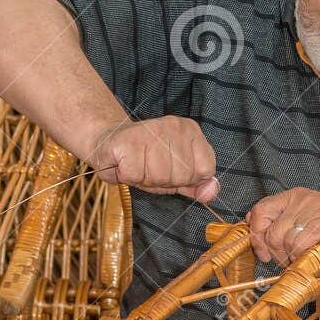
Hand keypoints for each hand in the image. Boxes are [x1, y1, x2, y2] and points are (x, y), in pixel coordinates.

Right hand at [87, 117, 218, 201]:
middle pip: (182, 176)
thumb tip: (211, 192)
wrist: (109, 143)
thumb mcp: (177, 174)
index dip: (187, 180)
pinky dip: (127, 176)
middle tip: (150, 168)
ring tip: (137, 165)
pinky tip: (124, 163)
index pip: (205, 170)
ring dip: (144, 179)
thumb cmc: (145, 160)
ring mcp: (152, 129)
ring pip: (159, 177)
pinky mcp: (128, 139)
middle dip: (165, 181)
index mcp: (191, 131)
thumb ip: (197, 185)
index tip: (172, 171)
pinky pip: (135, 175)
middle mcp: (174, 126)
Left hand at [247, 189, 319, 264]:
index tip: (263, 254)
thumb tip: (249, 222)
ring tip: (303, 260)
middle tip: (288, 263)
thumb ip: (278, 220)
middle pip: (272, 233)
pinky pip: (303, 243)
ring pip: (287, 241)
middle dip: (277, 254)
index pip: (260, 210)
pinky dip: (303, 256)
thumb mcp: (303, 218)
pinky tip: (312, 257)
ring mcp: (316, 209)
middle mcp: (302, 199)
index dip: (256, 235)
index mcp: (293, 196)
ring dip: (292, 258)